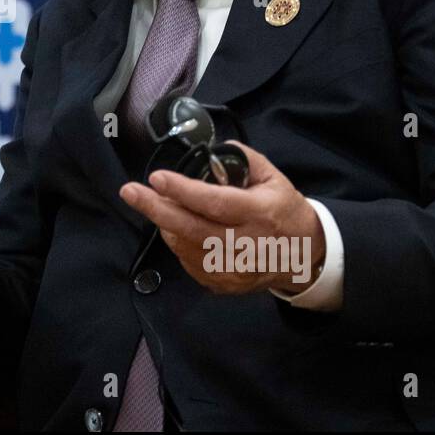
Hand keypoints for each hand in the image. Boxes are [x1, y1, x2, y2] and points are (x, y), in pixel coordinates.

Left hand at [118, 140, 323, 294]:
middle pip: (192, 228)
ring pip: (185, 246)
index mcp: (260, 213)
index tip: (157, 177)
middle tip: (130, 192)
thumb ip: (241, 160)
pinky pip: (188, 262)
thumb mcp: (273, 177)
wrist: (305, 256)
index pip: (216, 203)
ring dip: (165, 223)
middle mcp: (245, 245)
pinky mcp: (224, 284)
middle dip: (156, 209)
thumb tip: (210, 150)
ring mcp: (233, 269)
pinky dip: (178, 241)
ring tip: (156, 203)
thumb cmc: (284, 210)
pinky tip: (177, 226)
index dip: (183, 191)